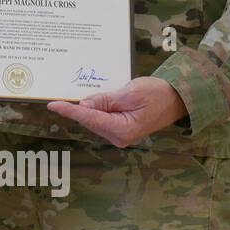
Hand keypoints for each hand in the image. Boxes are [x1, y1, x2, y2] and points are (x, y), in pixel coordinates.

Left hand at [46, 77, 187, 147]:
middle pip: (90, 120)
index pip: (89, 119)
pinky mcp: (121, 130)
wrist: (177, 99)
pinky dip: (97, 110)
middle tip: (68, 94)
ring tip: (96, 95)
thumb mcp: (130, 93)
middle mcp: (119, 137)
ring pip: (95, 120)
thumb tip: (84, 106)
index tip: (52, 105)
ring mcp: (120, 135)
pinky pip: (102, 119)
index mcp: (122, 130)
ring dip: (89, 108)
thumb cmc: (158, 94)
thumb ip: (105, 101)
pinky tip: (96, 101)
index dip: (69, 111)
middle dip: (80, 108)